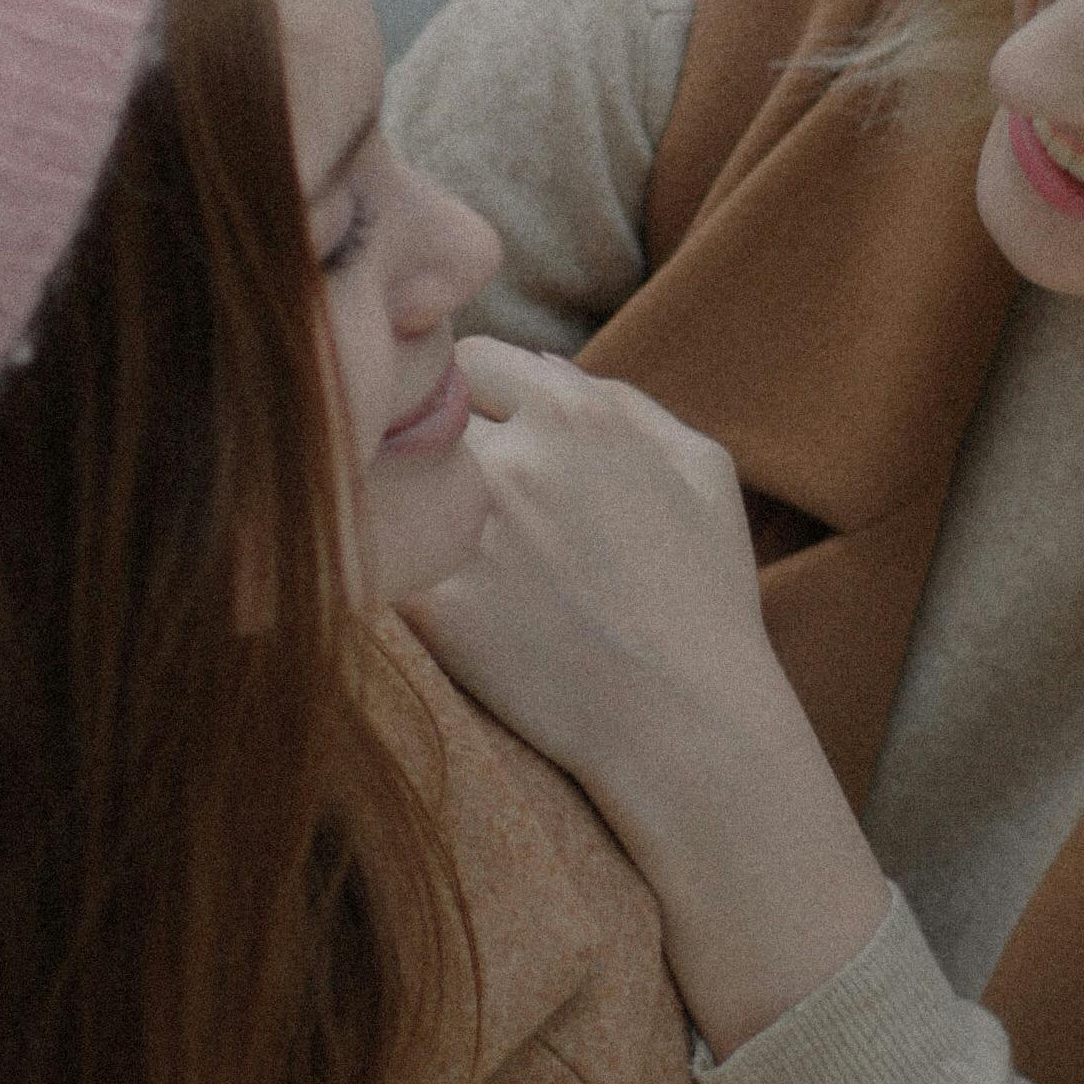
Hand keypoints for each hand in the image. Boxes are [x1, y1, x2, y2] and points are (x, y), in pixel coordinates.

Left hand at [410, 340, 890, 1053]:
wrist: (686, 727)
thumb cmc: (702, 601)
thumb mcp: (704, 472)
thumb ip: (628, 402)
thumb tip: (545, 365)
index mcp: (580, 414)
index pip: (473, 356)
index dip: (471, 398)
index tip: (478, 444)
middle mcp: (520, 459)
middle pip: (422, 410)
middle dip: (429, 441)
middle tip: (445, 493)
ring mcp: (473, 531)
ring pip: (393, 477)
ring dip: (401, 501)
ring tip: (421, 540)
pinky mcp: (436, 603)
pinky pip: (379, 553)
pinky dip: (388, 568)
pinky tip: (417, 595)